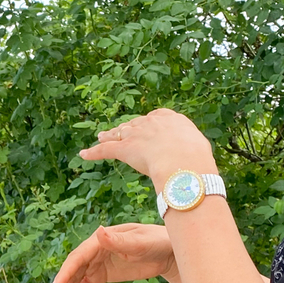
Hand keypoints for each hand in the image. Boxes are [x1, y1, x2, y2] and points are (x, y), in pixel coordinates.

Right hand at [42, 223, 181, 282]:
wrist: (168, 252)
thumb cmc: (157, 242)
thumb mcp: (141, 242)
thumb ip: (120, 241)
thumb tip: (99, 232)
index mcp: (99, 241)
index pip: (77, 258)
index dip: (65, 274)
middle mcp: (92, 252)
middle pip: (70, 274)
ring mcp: (94, 265)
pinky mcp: (99, 276)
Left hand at [80, 107, 216, 182]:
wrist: (184, 160)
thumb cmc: (197, 158)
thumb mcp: (199, 149)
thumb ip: (193, 151)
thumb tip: (198, 165)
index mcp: (172, 120)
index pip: (157, 117)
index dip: (150, 123)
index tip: (148, 125)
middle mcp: (152, 123)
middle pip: (135, 124)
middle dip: (128, 128)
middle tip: (122, 132)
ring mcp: (137, 134)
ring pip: (119, 134)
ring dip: (109, 136)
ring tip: (101, 137)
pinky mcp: (125, 148)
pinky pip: (106, 150)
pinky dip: (93, 152)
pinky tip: (84, 154)